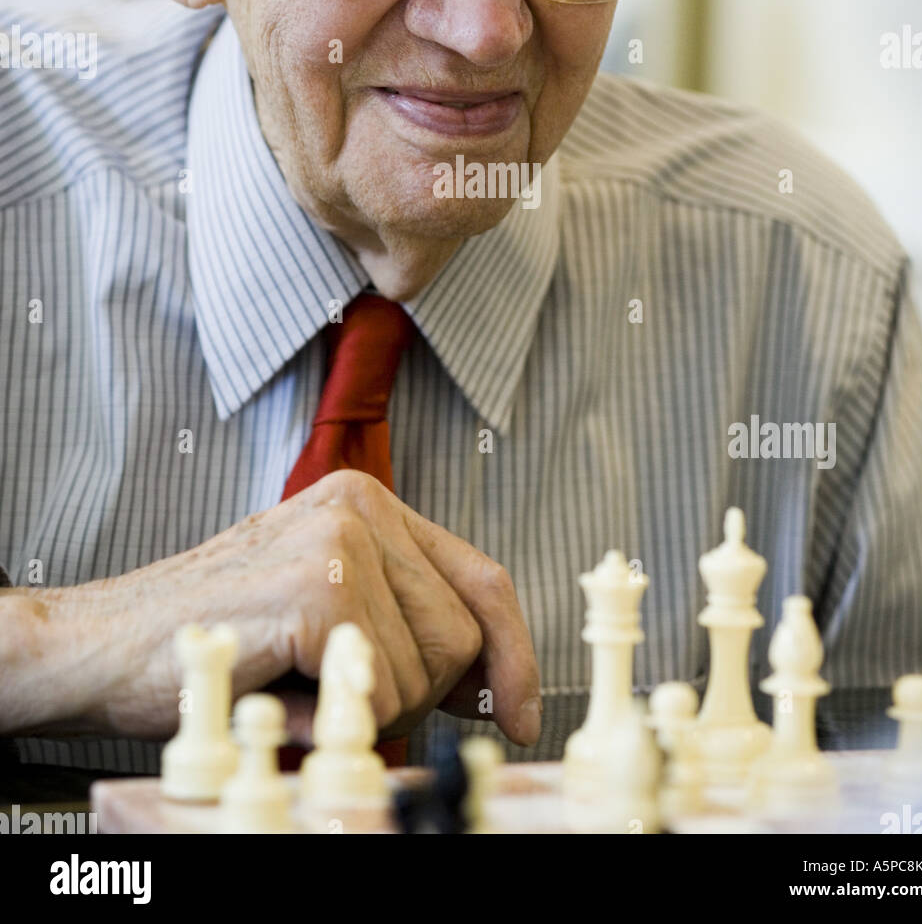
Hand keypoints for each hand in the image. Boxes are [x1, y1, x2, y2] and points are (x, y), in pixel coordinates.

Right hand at [0, 470, 541, 747]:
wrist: (103, 644)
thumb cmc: (211, 634)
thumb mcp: (321, 611)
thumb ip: (400, 624)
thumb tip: (487, 681)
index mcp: (366, 504)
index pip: (481, 577)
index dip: (512, 652)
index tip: (521, 710)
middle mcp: (360, 506)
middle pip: (462, 633)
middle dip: (421, 693)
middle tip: (343, 693)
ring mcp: (339, 542)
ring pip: (427, 670)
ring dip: (372, 707)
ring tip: (299, 681)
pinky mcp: (316, 590)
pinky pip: (378, 690)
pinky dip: (334, 715)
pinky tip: (281, 686)